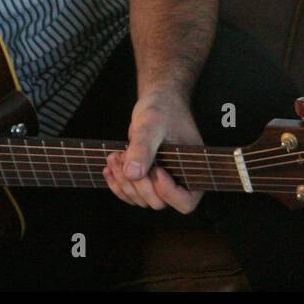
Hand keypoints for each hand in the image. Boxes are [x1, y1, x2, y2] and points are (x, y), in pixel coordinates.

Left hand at [103, 89, 203, 212]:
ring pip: (141, 200)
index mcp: (193, 171)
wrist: (157, 102)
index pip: (185, 202)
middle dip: (138, 183)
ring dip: (124, 182)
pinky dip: (117, 184)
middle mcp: (180, 181)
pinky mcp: (147, 180)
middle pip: (158, 202)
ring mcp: (162, 182)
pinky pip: (131, 194)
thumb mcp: (152, 126)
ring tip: (115, 156)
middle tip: (125, 157)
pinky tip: (109, 167)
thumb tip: (133, 174)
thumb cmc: (163, 110)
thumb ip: (144, 148)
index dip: (167, 191)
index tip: (155, 169)